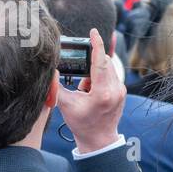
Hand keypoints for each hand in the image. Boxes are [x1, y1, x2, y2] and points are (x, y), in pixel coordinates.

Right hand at [56, 28, 124, 154]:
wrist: (99, 140)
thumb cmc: (82, 124)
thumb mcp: (66, 105)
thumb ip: (57, 86)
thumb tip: (51, 70)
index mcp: (102, 93)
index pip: (100, 62)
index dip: (96, 44)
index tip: (94, 32)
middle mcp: (115, 90)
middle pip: (103, 62)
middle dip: (90, 63)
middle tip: (80, 81)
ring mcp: (120, 90)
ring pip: (107, 67)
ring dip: (94, 71)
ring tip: (85, 89)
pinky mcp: (121, 91)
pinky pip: (110, 75)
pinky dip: (99, 77)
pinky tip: (91, 91)